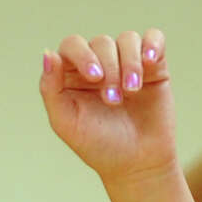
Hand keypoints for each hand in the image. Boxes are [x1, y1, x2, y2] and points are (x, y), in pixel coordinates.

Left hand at [40, 29, 174, 184]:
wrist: (137, 163)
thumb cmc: (98, 145)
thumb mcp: (66, 123)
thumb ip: (51, 89)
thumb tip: (47, 54)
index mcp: (73, 74)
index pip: (72, 45)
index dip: (82, 55)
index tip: (94, 78)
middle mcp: (99, 63)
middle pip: (101, 43)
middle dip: (109, 70)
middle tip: (113, 101)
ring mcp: (126, 62)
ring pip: (127, 39)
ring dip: (130, 64)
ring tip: (132, 92)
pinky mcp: (153, 65)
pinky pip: (154, 38)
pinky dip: (153, 44)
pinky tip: (150, 61)